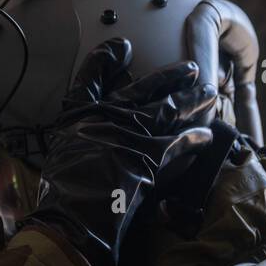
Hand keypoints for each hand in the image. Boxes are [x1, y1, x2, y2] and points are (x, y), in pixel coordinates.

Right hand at [27, 38, 216, 265]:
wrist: (71, 219)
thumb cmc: (59, 198)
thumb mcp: (58, 162)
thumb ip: (74, 147)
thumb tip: (85, 149)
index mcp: (76, 118)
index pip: (89, 78)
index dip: (106, 59)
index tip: (122, 47)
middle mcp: (105, 118)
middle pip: (142, 88)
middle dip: (168, 77)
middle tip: (189, 70)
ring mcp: (129, 134)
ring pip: (168, 108)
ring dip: (191, 100)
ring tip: (208, 94)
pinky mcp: (150, 156)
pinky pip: (180, 141)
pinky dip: (195, 138)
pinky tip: (206, 135)